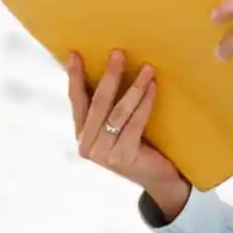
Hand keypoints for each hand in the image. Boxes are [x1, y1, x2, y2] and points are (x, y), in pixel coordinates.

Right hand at [67, 49, 190, 220]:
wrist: (158, 178)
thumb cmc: (138, 145)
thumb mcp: (117, 127)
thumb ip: (107, 107)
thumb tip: (109, 67)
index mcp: (81, 135)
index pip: (76, 100)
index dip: (74, 77)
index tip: (74, 54)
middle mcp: (87, 145)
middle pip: (98, 103)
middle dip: (109, 76)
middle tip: (118, 53)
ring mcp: (104, 154)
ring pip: (119, 112)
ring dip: (134, 87)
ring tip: (147, 68)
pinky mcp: (123, 157)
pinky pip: (135, 123)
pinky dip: (145, 103)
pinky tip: (153, 87)